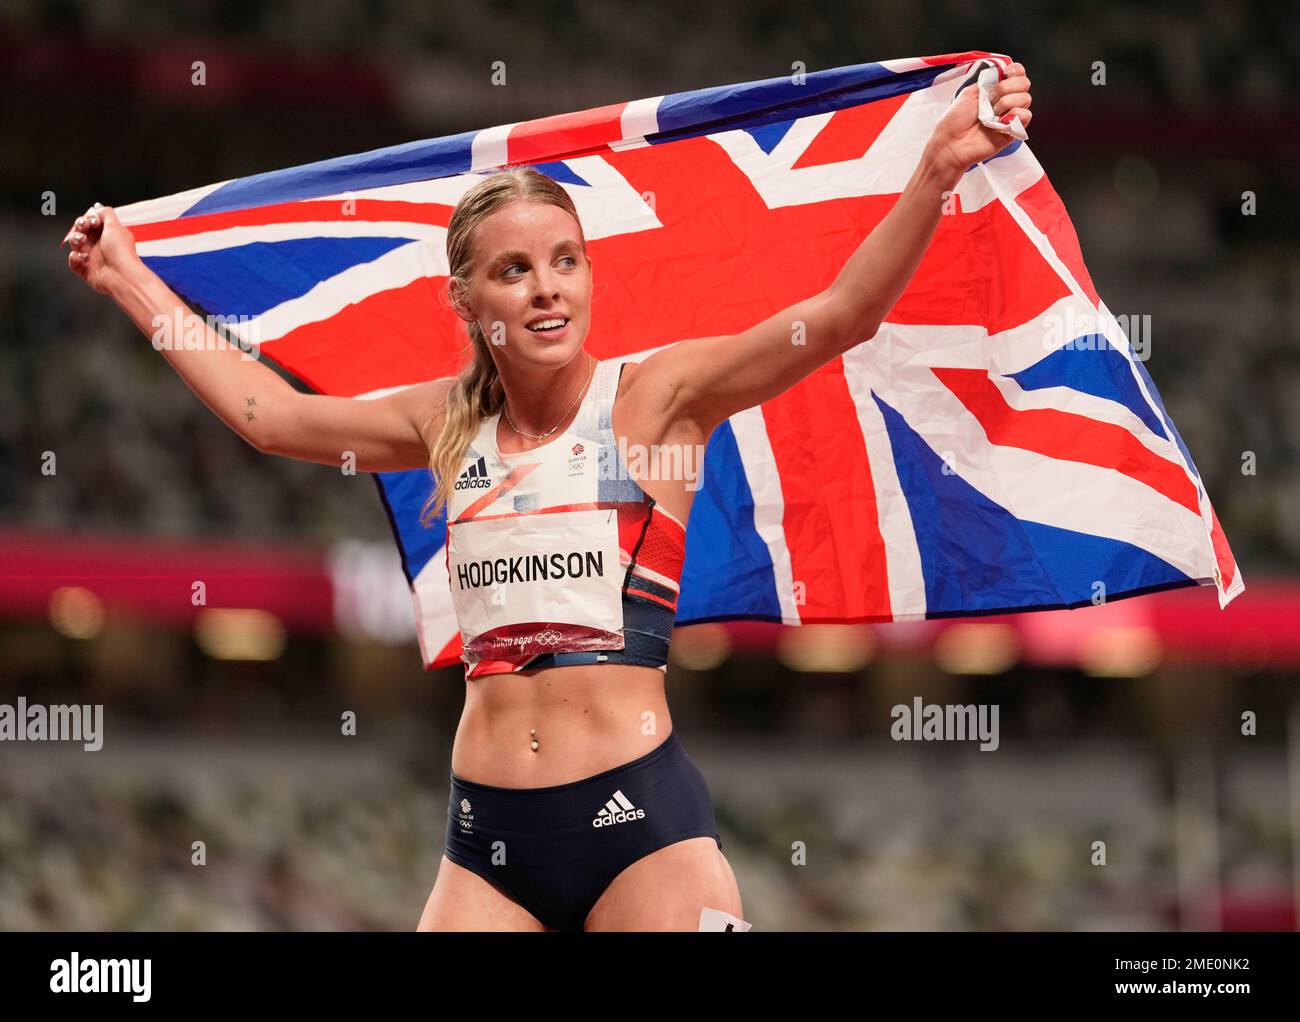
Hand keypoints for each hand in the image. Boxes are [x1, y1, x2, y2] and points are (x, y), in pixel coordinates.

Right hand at [63, 203, 140, 296]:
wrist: (122, 275)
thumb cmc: (121, 251)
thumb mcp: (115, 226)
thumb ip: (106, 213)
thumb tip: (97, 207)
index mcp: (109, 235)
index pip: (92, 223)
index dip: (88, 219)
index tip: (91, 220)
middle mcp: (101, 246)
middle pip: (81, 231)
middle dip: (79, 227)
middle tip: (83, 229)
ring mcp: (93, 258)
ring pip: (75, 245)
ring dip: (75, 240)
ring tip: (82, 242)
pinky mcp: (87, 271)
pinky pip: (73, 262)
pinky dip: (75, 258)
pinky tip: (82, 257)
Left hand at [927, 61, 1032, 176]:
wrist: (951, 143)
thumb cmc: (955, 121)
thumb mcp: (970, 92)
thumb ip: (989, 79)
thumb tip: (1004, 70)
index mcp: (996, 90)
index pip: (1018, 73)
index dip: (1015, 70)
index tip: (1004, 74)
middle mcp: (1006, 102)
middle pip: (1024, 83)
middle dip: (1006, 87)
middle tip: (990, 99)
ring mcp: (1010, 116)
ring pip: (1026, 98)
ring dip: (1007, 102)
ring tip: (992, 113)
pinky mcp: (1013, 131)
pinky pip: (1026, 116)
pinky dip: (1014, 115)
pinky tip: (1000, 122)